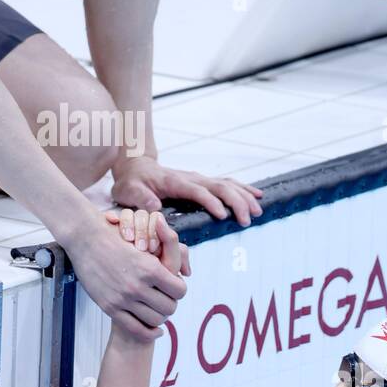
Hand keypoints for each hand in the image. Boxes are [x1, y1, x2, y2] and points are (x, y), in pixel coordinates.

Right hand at [65, 211, 186, 343]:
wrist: (85, 238)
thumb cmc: (115, 236)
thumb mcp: (143, 242)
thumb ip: (162, 255)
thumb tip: (182, 269)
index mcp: (149, 268)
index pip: (179, 290)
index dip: (179, 290)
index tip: (174, 288)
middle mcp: (137, 285)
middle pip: (169, 307)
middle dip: (170, 304)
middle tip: (165, 299)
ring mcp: (122, 298)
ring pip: (155, 320)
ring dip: (160, 317)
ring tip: (157, 310)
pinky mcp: (110, 307)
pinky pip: (136, 329)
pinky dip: (148, 333)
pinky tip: (154, 330)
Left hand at [110, 155, 262, 226]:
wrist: (135, 166)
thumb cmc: (131, 182)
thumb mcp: (128, 191)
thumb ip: (140, 198)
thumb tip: (155, 207)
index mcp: (174, 182)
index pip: (196, 191)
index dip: (210, 202)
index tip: (223, 216)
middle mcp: (190, 178)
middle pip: (219, 186)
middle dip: (236, 201)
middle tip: (247, 219)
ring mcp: (198, 179)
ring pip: (226, 184)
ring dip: (244, 196)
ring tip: (258, 211)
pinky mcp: (202, 183)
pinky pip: (226, 184)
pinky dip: (242, 190)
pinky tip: (256, 197)